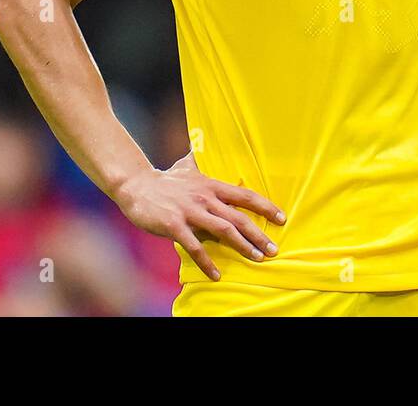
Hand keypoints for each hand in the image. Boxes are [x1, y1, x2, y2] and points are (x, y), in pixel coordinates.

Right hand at [114, 152, 285, 280]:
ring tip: (257, 259)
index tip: (282, 218)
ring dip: (243, 246)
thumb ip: (200, 159)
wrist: (136, 186)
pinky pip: (195, 247)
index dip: (265, 206)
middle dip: (259, 234)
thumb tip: (203, 143)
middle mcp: (206, 198)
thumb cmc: (165, 179)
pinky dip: (207, 263)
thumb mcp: (187, 166)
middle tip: (274, 249)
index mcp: (212, 186)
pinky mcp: (174, 225)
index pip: (245, 196)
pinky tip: (216, 275)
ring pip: (223, 231)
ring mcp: (190, 212)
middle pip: (239, 217)